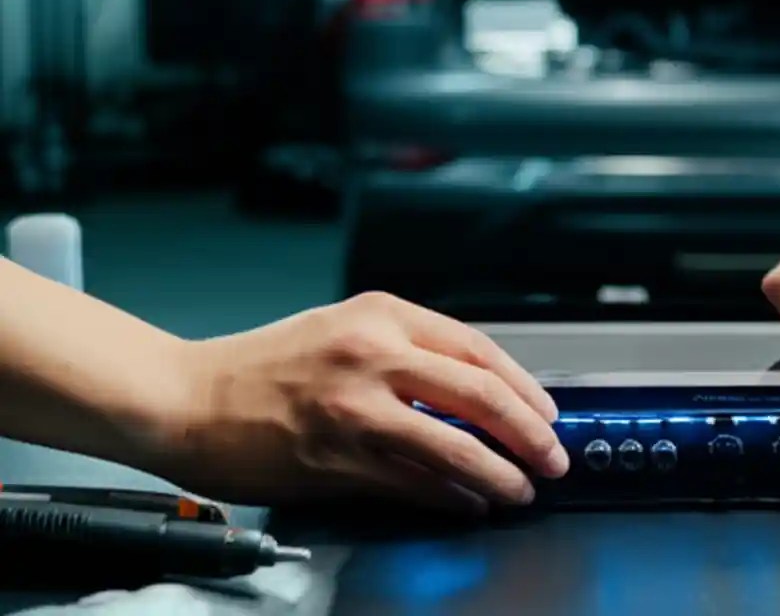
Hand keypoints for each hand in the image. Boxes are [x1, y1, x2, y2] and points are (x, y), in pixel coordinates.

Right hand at [159, 292, 567, 514]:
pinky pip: (414, 483)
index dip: (524, 387)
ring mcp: (355, 409)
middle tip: (553, 455)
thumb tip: (477, 394)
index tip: (547, 413)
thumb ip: (408, 353)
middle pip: (481, 393)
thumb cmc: (262, 366)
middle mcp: (372, 354)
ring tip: (520, 489)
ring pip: (455, 446)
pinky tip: (469, 504)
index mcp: (381, 315)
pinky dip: (452, 497)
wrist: (186, 397)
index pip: (478, 349)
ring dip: (500, 474)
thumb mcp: (342, 330)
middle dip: (531, 432)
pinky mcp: (337, 459)